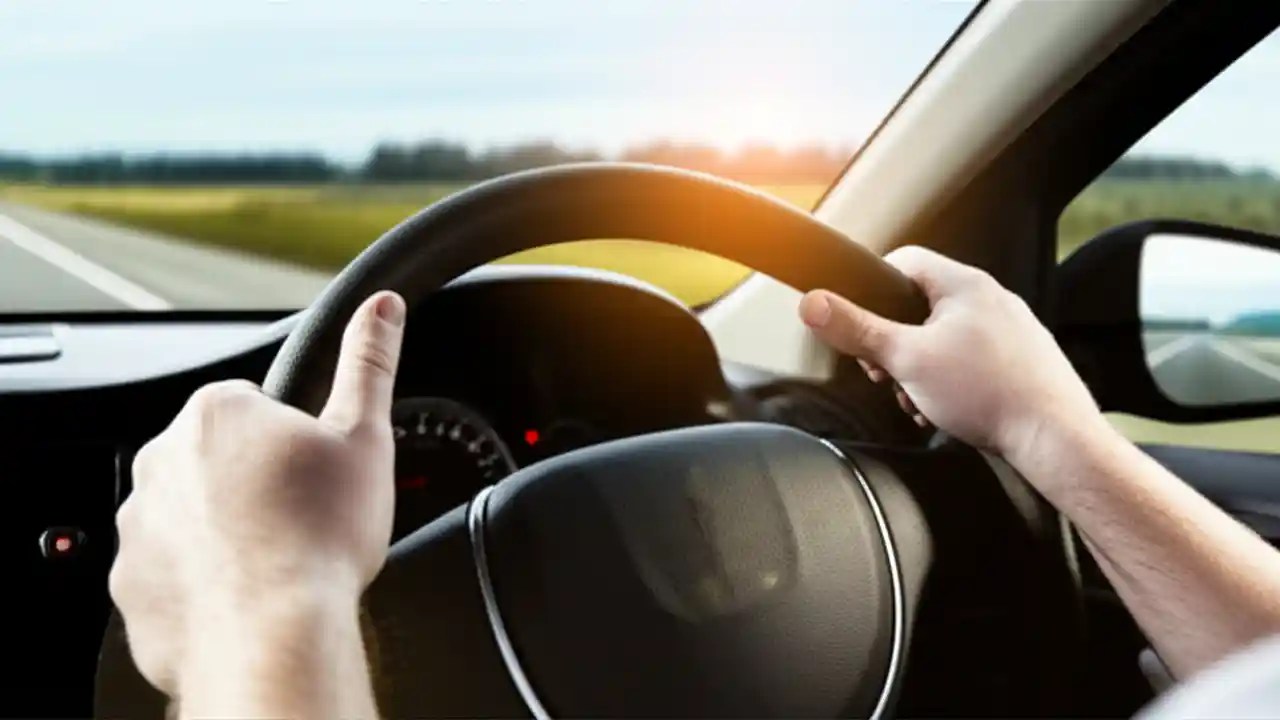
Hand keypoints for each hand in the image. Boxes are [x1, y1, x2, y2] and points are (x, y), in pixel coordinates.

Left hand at [109, 291, 405, 717]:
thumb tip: (382, 307)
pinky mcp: (131, 584)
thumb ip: (369, 363)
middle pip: (219, 461)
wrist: (274, 636)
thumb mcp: (364, 436)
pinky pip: (170, 572)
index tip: (315, 474)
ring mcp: (138, 525)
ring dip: (226, 532)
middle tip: (303, 519)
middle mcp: (162, 460)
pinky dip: (203, 582)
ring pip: (191, 517)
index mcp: (217, 412)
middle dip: (255, 484)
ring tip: (278, 563)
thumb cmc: (320, 537)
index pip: (255, 407)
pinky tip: (248, 596)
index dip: (294, 441)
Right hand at [798, 246, 1104, 474]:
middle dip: (895, 343)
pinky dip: (950, 382)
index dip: (872, 289)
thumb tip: (813, 304)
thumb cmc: (988, 392)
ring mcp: (1011, 329)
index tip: (858, 322)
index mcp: (963, 284)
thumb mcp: (905, 359)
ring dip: (920, 369)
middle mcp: (991, 298)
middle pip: (920, 305)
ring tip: (919, 400)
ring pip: (944, 338)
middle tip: (887, 372)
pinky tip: (946, 411)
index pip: (904, 261)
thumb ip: (856, 329)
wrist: (1054, 436)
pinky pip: (971, 361)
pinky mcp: (1022, 360)